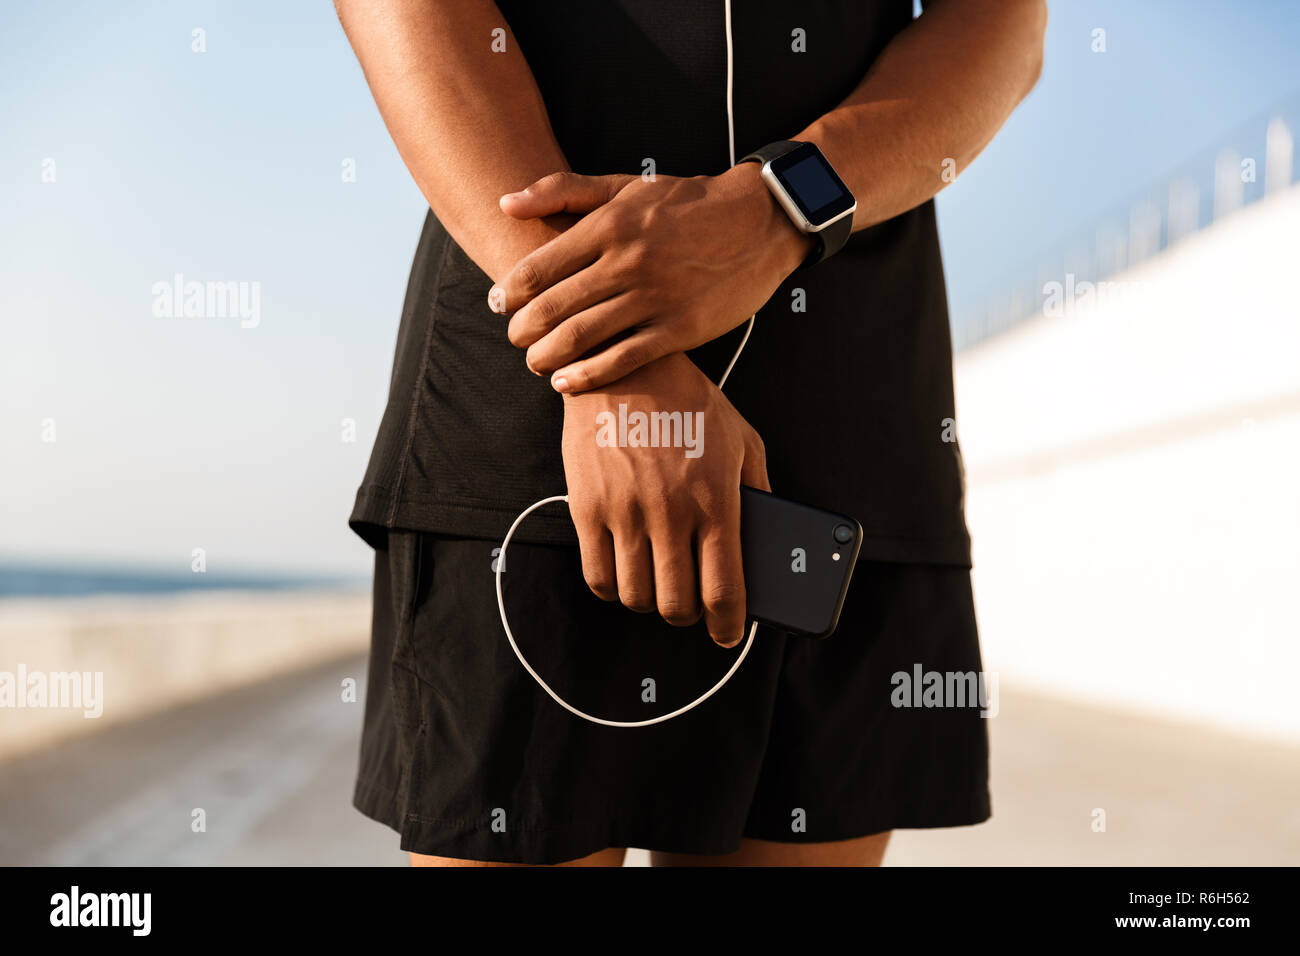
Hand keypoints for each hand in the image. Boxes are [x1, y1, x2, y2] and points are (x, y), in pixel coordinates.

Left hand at [492, 165, 812, 391]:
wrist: (759, 221)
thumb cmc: (686, 204)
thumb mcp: (626, 187)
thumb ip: (563, 191)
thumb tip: (506, 204)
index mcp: (609, 226)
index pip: (538, 268)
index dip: (508, 293)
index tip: (500, 304)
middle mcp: (627, 262)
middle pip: (551, 309)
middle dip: (522, 331)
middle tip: (515, 339)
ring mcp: (654, 298)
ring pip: (581, 338)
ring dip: (546, 358)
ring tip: (536, 363)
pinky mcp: (680, 329)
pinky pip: (623, 360)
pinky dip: (587, 376)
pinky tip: (567, 383)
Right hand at [561, 352, 768, 646]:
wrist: (622, 366)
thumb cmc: (688, 402)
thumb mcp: (741, 437)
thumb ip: (760, 488)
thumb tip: (768, 535)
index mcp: (717, 501)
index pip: (723, 590)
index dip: (726, 626)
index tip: (727, 635)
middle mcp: (671, 513)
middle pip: (676, 604)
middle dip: (687, 615)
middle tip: (689, 606)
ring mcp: (626, 513)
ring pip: (636, 597)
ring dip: (649, 602)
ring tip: (656, 587)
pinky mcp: (588, 509)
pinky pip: (597, 577)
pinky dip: (612, 589)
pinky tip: (623, 575)